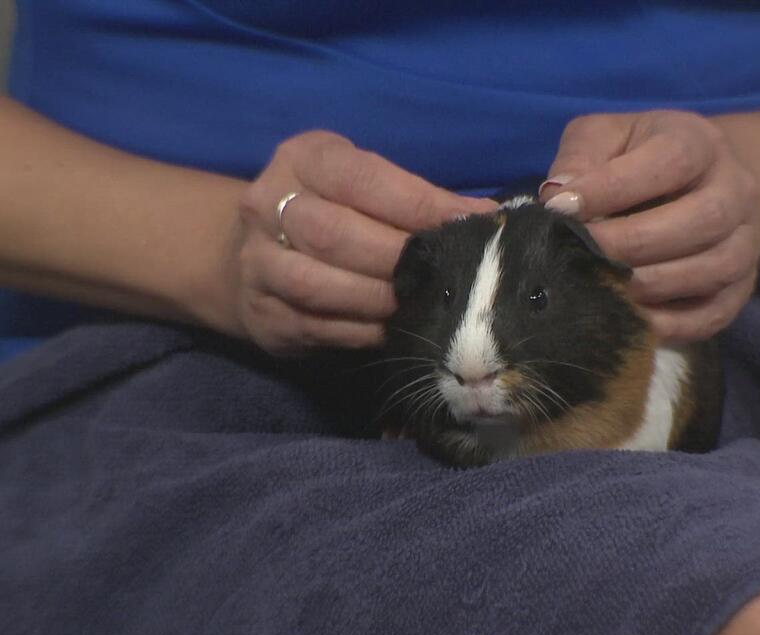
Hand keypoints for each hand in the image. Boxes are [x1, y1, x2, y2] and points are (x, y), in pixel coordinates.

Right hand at [233, 130, 495, 353]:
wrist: (255, 252)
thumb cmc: (332, 210)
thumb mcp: (362, 184)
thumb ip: (412, 197)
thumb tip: (485, 218)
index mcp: (303, 160)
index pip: (363, 180)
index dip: (420, 205)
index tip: (468, 223)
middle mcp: (267, 205)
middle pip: (334, 234)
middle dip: (397, 258)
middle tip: (440, 272)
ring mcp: (257, 262)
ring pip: (317, 285)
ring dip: (377, 299)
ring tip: (417, 303)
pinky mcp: (262, 313)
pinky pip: (315, 326)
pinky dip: (360, 331)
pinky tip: (391, 328)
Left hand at [540, 111, 759, 342]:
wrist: (700, 189)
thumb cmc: (637, 160)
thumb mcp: (605, 138)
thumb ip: (581, 156)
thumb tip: (558, 196)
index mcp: (700, 143)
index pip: (672, 161)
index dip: (614, 187)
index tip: (561, 209)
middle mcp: (735, 191)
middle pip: (703, 218)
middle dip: (632, 242)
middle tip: (578, 255)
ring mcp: (745, 243)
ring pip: (712, 269)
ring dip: (650, 285)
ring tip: (598, 286)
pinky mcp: (738, 291)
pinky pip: (712, 315)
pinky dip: (668, 325)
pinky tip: (625, 319)